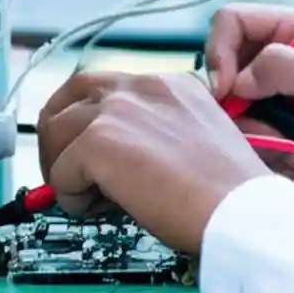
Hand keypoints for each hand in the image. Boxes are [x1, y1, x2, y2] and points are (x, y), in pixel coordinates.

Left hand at [37, 71, 270, 254]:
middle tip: (66, 169)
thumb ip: (155, 131)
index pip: (106, 86)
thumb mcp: (195, 137)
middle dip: (59, 132)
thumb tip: (114, 156)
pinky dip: (70, 197)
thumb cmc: (227, 190)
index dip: (92, 121)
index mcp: (168, 83)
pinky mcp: (99, 141)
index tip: (95, 152)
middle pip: (70, 94)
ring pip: (54, 130)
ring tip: (90, 196)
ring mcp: (118, 110)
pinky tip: (99, 208)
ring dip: (61, 167)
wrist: (238, 209)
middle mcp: (140, 86)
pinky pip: (59, 172)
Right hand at [205, 3, 293, 220]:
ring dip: (255, 130)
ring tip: (292, 144)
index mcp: (288, 30)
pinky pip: (239, 138)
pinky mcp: (264, 131)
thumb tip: (236, 83)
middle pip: (218, 68)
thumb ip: (281, 66)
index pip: (230, 21)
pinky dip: (262, 150)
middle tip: (263, 124)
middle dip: (233, 100)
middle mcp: (270, 60)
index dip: (218, 50)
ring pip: (225, 109)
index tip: (227, 88)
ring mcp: (265, 98)